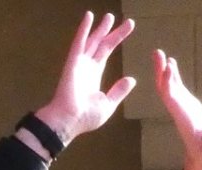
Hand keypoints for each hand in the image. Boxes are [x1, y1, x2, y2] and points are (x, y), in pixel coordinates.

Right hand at [33, 12, 136, 146]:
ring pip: (92, 40)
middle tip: (125, 21)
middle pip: (102, 44)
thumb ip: (119, 91)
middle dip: (112, 32)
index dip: (117, 39)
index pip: (107, 52)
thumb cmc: (85, 117)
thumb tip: (131, 80)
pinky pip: (79, 42)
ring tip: (109, 16)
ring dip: (100, 28)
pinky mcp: (73, 62)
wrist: (69, 121)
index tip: (128, 28)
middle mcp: (87, 66)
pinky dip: (83, 29)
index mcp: (94, 75)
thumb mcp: (107, 104)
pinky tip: (89, 17)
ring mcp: (79, 63)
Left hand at [153, 49, 201, 169]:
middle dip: (160, 72)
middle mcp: (178, 110)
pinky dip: (173, 75)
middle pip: (164, 89)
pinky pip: (176, 88)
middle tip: (157, 53)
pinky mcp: (186, 106)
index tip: (168, 68)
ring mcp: (180, 107)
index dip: (169, 83)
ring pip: (167, 87)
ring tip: (159, 53)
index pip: (172, 98)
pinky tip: (171, 62)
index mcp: (183, 118)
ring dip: (163, 70)